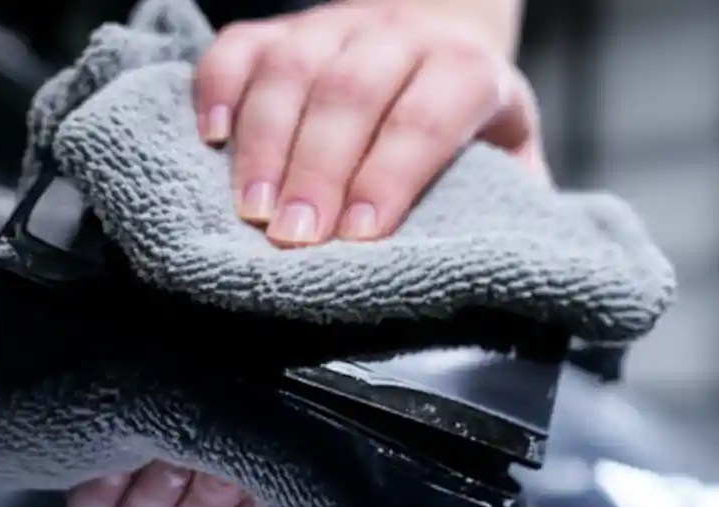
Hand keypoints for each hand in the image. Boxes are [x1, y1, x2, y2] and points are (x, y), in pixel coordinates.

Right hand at [193, 0, 545, 247]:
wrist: (437, 34)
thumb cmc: (468, 123)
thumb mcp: (508, 157)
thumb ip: (508, 206)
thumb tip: (496, 268)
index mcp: (464, 68)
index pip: (425, 117)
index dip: (390, 175)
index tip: (358, 235)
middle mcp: (397, 36)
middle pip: (349, 93)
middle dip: (317, 170)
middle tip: (294, 238)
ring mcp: (332, 26)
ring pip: (290, 70)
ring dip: (264, 144)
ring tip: (251, 212)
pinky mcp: (279, 29)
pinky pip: (237, 49)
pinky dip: (216, 91)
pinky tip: (210, 140)